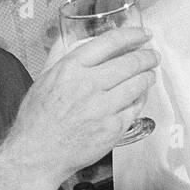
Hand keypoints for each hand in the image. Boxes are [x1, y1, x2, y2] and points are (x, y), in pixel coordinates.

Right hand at [8, 26, 157, 182]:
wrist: (36, 156)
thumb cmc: (37, 119)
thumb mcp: (44, 80)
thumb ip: (62, 58)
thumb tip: (74, 39)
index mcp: (70, 69)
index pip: (109, 42)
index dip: (132, 35)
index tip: (144, 34)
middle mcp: (88, 85)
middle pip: (131, 62)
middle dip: (147, 56)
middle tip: (153, 55)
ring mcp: (103, 108)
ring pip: (139, 83)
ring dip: (149, 76)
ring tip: (150, 74)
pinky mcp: (113, 128)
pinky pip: (136, 107)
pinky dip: (141, 98)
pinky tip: (139, 96)